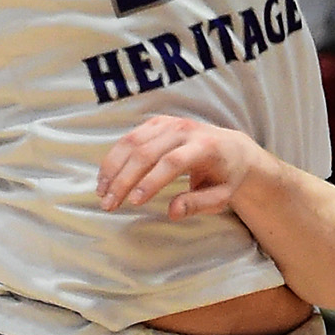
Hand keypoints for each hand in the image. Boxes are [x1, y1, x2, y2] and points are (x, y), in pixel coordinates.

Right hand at [96, 115, 260, 218]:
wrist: (232, 147)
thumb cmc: (226, 176)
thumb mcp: (222, 195)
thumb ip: (199, 204)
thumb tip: (172, 212)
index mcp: (205, 146)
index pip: (173, 162)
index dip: (151, 181)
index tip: (134, 202)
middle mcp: (185, 130)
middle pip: (146, 152)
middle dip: (124, 180)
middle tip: (109, 205)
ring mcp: (169, 123)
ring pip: (132, 143)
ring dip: (113, 169)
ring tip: (102, 194)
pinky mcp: (157, 123)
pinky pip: (130, 138)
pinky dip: (114, 158)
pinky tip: (105, 178)